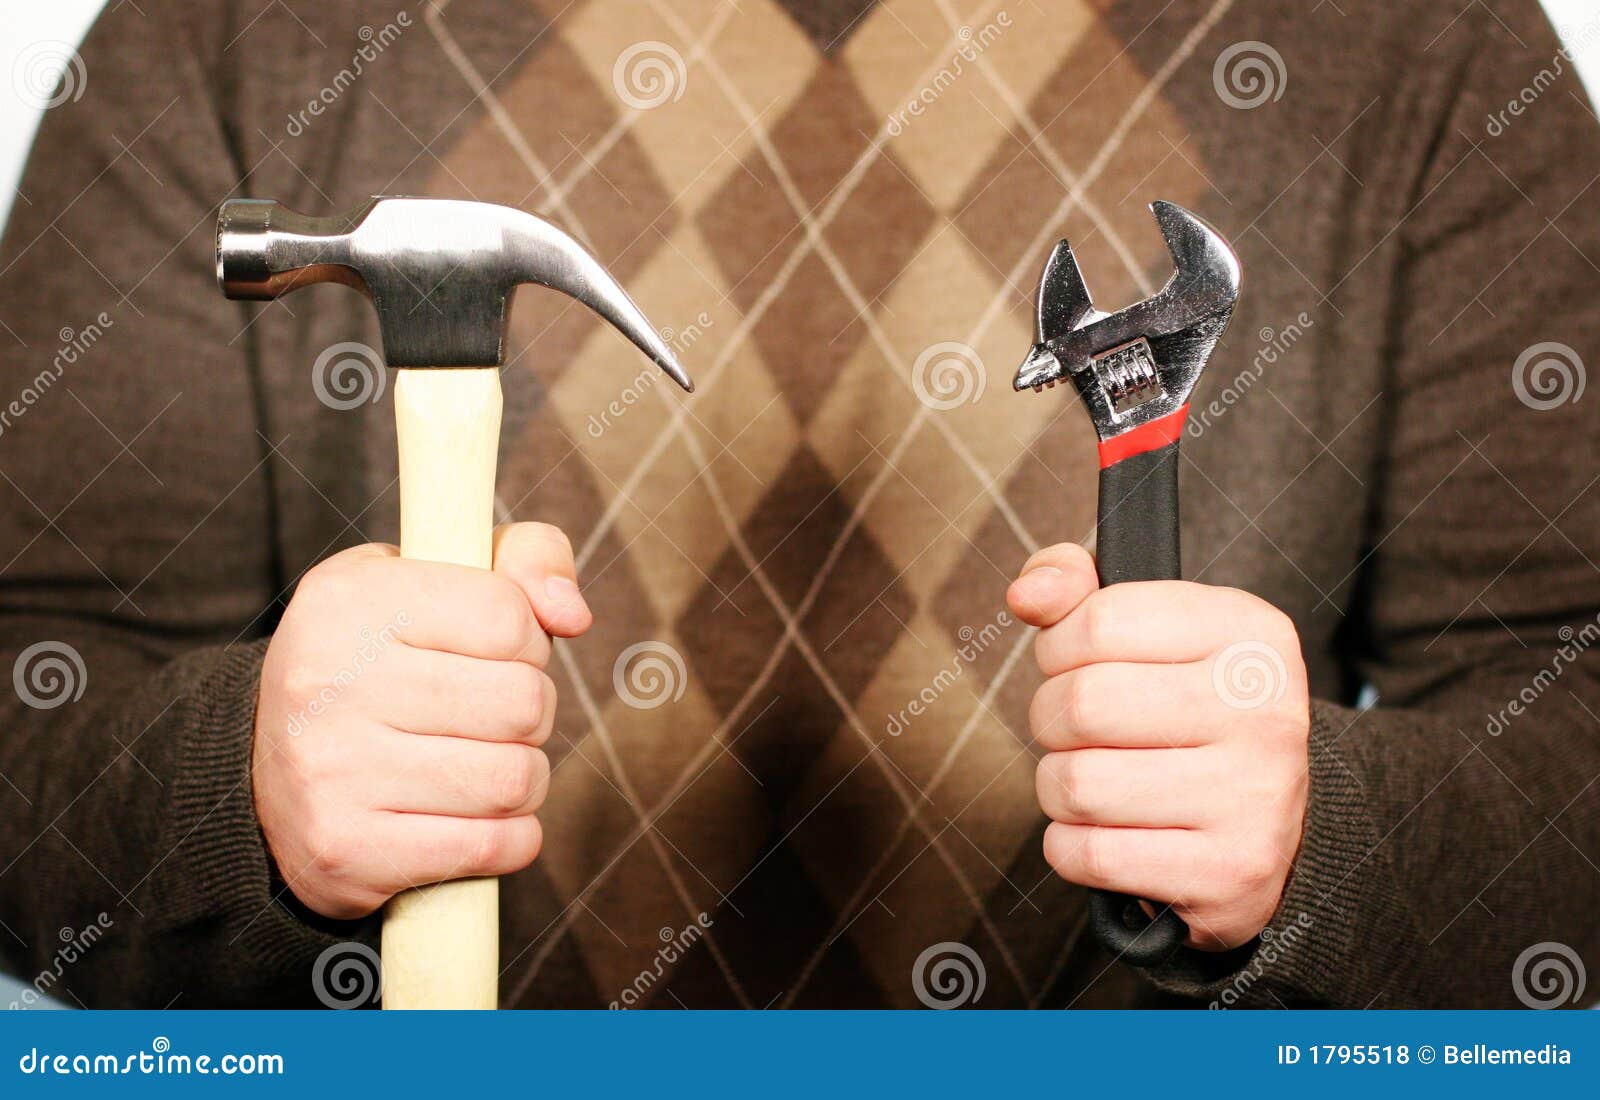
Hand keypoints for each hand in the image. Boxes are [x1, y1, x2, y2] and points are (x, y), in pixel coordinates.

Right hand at [253, 522, 591, 919]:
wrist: (263, 774)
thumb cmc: (378, 662)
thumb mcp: (429, 579)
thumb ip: (523, 560)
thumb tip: (573, 614)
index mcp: (350, 600)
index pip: (508, 616)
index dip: (526, 639)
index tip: (492, 653)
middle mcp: (330, 682)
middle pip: (524, 702)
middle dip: (530, 712)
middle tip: (489, 716)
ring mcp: (333, 772)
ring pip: (516, 779)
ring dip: (523, 777)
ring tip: (481, 765)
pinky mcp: (348, 851)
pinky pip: (494, 846)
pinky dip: (511, 838)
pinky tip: (474, 819)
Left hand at [1006, 543, 1310, 950]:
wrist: (1275, 827)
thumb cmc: (1188, 712)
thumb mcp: (1154, 630)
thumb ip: (1079, 590)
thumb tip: (1028, 596)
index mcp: (1249, 632)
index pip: (1096, 622)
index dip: (1059, 647)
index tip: (1077, 665)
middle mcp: (1265, 710)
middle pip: (1080, 705)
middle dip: (1052, 720)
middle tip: (1080, 732)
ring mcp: (1254, 797)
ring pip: (1076, 785)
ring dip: (1058, 788)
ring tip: (1097, 781)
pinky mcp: (1229, 874)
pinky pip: (1089, 855)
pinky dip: (1071, 847)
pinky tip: (1109, 833)